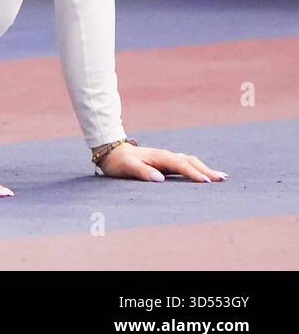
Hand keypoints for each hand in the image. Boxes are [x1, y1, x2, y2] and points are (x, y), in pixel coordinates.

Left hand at [97, 143, 227, 181]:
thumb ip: (142, 172)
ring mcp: (166, 158)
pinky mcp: (164, 162)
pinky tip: (202, 174)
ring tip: (219, 177)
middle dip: (206, 170)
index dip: (193, 173)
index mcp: (159, 156)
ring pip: (189, 161)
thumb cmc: (119, 161)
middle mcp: (165, 156)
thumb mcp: (127, 168)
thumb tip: (159, 179)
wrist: (111, 151)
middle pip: (190, 161)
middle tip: (222, 179)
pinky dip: (196, 168)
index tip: (207, 182)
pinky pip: (185, 164)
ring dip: (204, 168)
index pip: (180, 164)